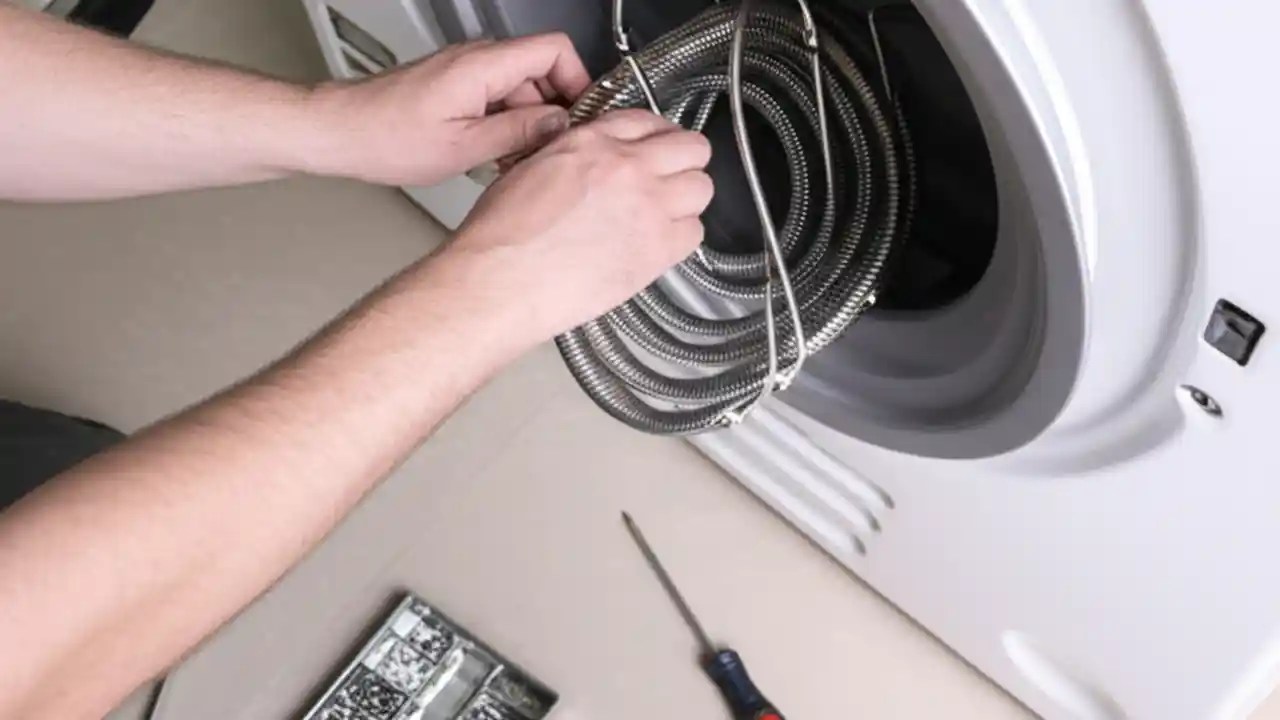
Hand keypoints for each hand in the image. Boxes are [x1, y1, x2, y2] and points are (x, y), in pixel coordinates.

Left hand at [307, 33, 590, 186]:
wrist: (339, 132)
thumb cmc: (385, 138)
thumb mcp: (464, 148)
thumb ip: (519, 133)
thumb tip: (559, 126)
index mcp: (482, 66)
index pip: (554, 50)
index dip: (577, 82)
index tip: (582, 116)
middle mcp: (475, 59)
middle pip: (540, 73)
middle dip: (553, 112)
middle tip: (551, 151)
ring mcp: (464, 71)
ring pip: (519, 89)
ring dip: (528, 124)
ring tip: (518, 161)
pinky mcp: (454, 86)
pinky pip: (496, 97)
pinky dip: (506, 124)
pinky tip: (496, 155)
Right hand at [440, 109, 714, 343]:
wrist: (502, 280)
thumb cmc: (504, 234)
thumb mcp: (533, 166)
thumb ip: (576, 153)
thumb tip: (596, 160)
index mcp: (593, 141)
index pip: (648, 121)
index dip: (654, 137)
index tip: (651, 151)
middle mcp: (629, 166)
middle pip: (692, 148)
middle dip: (683, 162)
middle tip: (668, 180)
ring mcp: (649, 207)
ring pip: (702, 188)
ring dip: (687, 200)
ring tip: (664, 215)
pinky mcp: (657, 249)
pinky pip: (695, 234)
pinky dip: (682, 238)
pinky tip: (658, 244)